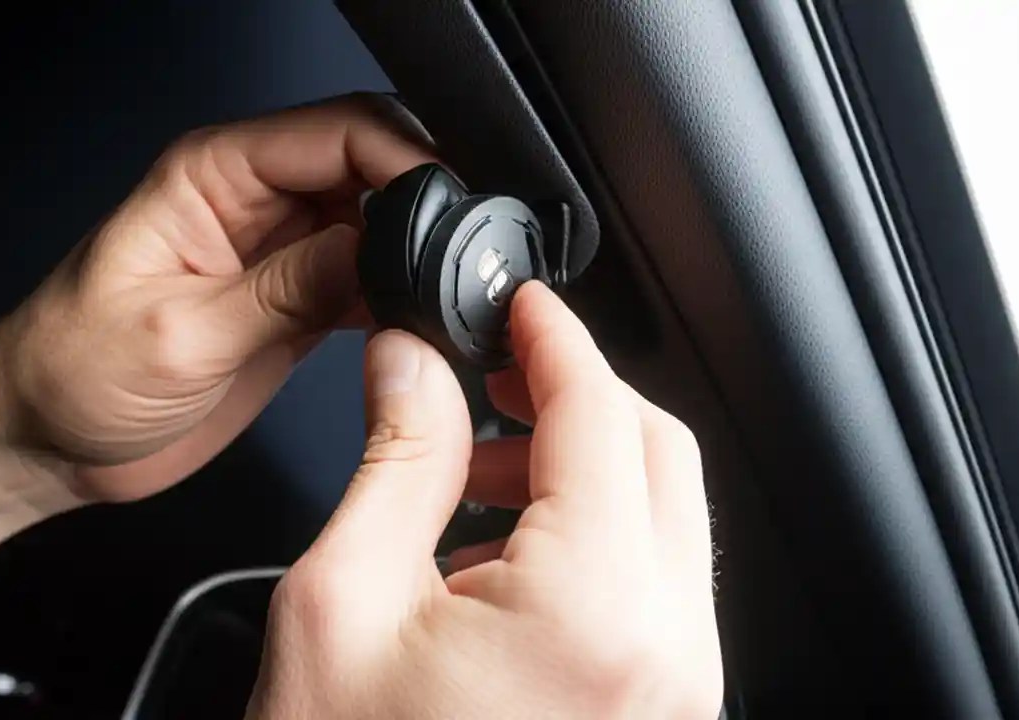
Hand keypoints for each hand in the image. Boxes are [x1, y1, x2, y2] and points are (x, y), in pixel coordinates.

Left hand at [0, 94, 433, 501]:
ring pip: (381, 228)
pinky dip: (400, 301)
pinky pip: (369, 283)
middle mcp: (255, 203)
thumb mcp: (182, 335)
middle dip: (422, 205)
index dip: (403, 158)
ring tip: (440, 298)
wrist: (45, 443)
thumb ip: (286, 290)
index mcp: (215, 175)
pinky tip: (415, 329)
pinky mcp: (295, 305)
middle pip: (372, 169)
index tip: (446, 208)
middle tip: (454, 261)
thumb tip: (378, 251)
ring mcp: (280, 255)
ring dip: (416, 257)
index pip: (338, 131)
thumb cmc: (71, 373)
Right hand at [249, 281, 722, 718]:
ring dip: (577, 468)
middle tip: (486, 380)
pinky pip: (651, 583)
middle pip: (655, 453)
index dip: (553, 337)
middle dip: (572, 397)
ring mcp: (677, 691)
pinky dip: (590, 536)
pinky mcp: (660, 712)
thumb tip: (412, 362)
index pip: (601, 413)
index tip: (517, 303)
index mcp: (592, 613)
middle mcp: (665, 654)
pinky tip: (499, 553)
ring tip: (468, 482)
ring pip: (662, 515)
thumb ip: (395, 457)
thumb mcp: (341, 602)